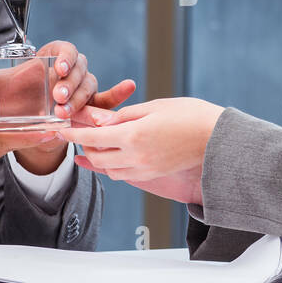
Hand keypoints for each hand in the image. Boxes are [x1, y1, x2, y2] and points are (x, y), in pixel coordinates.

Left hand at [0, 41, 136, 174]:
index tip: (59, 69)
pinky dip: (118, 92)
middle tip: (58, 98)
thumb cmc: (17, 99)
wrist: (27, 122)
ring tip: (67, 112)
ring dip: (81, 98)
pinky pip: (108, 98)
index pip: (65, 50)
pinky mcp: (92, 106)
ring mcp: (84, 87)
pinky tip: (128, 87)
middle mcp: (71, 70)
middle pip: (81, 69)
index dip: (66, 57)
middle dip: (71, 84)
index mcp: (52, 57)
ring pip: (91, 87)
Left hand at [55, 97, 223, 204]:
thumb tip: (97, 119)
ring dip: (98, 158)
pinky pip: (125, 175)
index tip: (62, 129)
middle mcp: (136, 157)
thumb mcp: (153, 107)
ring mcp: (145, 169)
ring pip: (109, 170)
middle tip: (78, 132)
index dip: (74, 133)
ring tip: (94, 144)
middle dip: (84, 146)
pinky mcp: (154, 175)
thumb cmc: (190, 115)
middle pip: (97, 157)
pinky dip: (114, 166)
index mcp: (133, 136)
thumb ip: (122, 116)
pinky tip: (114, 156)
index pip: (92, 137)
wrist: (218, 138)